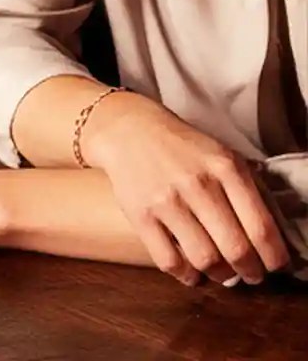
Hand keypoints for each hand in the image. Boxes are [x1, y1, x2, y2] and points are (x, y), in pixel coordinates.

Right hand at [81, 92, 291, 285]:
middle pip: (235, 248)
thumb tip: (276, 236)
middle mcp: (198, 185)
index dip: (274, 256)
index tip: (276, 265)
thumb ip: (251, 190)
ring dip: (220, 275)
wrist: (129, 130)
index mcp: (226, 168)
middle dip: (250, 271)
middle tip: (252, 275)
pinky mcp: (139, 215)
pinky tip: (192, 273)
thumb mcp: (224, 156)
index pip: (261, 226)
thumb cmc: (183, 147)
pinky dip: (185, 275)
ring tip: (223, 274)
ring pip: (204, 259)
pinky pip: (168, 260)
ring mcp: (166, 201)